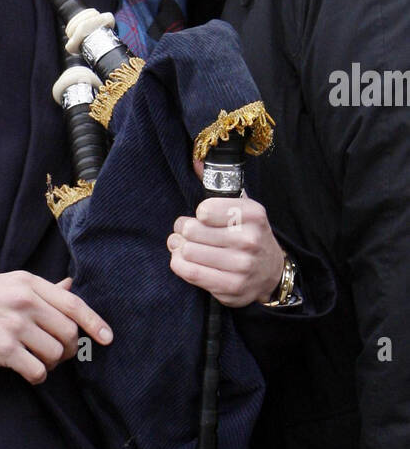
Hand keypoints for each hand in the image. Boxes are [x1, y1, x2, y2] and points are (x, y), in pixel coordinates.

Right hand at [0, 272, 112, 384]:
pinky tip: (25, 372)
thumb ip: (41, 289)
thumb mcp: (7, 285)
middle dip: (66, 349)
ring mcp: (13, 324)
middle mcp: (24, 301)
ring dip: (50, 364)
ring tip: (34, 361)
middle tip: (53, 354)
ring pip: (55, 354)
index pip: (73, 304)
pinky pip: (37, 370)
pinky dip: (36, 376)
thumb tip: (71, 286)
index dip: (94, 323)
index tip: (107, 338)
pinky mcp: (2, 349)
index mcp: (27, 283)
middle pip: (68, 332)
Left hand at [167, 179, 285, 306]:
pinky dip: (179, 264)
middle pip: (192, 231)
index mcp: (253, 214)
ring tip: (183, 246)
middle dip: (182, 231)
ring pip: (188, 252)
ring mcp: (241, 266)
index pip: (205, 209)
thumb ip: (218, 185)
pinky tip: (184, 260)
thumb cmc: (249, 235)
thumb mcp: (242, 207)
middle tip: (185, 233)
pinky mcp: (230, 287)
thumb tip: (195, 161)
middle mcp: (249, 239)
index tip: (201, 217)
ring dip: (179, 248)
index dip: (196, 214)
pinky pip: (190, 272)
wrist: (270, 273)